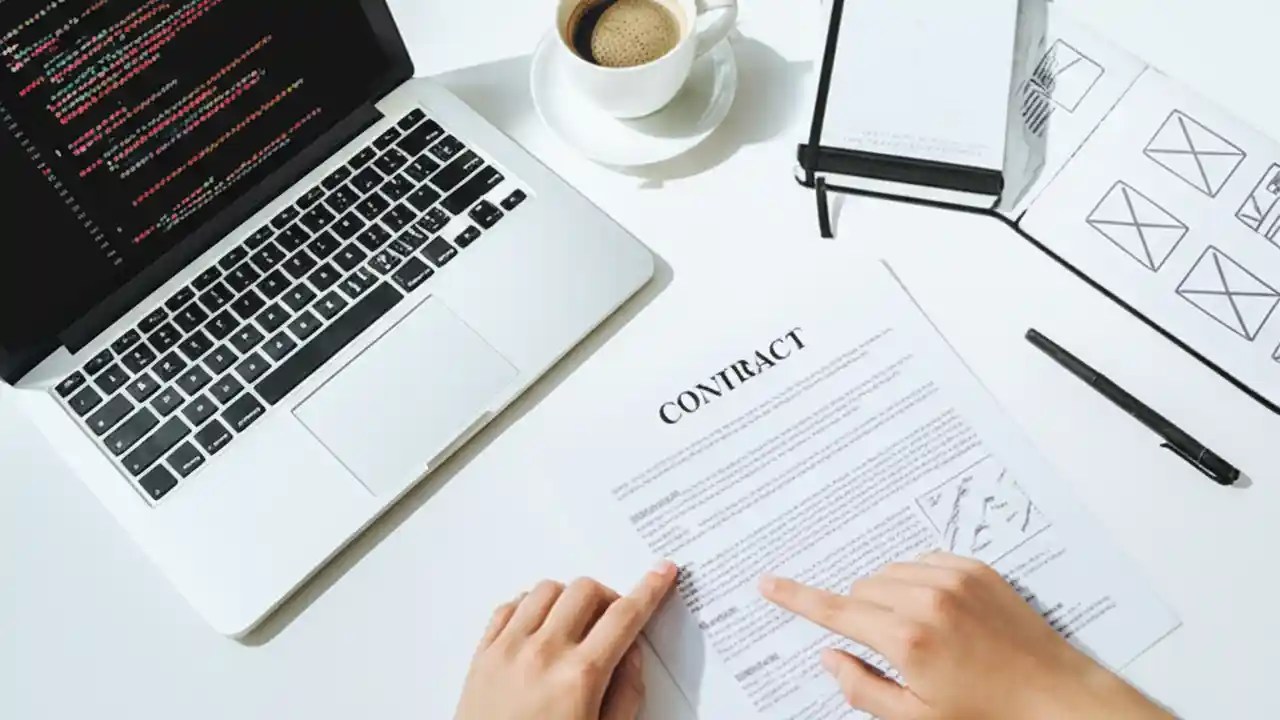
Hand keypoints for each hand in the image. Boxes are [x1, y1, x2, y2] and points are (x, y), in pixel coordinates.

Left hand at [454, 561, 677, 719]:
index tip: (661, 572)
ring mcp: (508, 650)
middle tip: (612, 620)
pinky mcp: (482, 655)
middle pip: (585, 590)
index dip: (649, 589)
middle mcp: (543, 654)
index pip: (624, 616)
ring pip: (546, 590)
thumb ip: (626, 693)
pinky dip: (530, 608)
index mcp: (579, 677)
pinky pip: (510, 606)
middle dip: (608, 597)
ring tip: (574, 626)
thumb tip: (632, 652)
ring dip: (568, 600)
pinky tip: (539, 629)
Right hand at [760, 552, 1171, 719]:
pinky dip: (917, 582)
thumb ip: (863, 689)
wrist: (1056, 697)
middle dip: (859, 615)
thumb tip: (831, 657)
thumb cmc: (988, 715)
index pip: (835, 612)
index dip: (797, 598)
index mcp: (907, 641)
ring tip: (917, 634)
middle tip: (886, 649)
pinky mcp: (976, 568)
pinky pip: (923, 562)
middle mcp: (927, 600)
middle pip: (860, 590)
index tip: (769, 584)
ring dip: (886, 596)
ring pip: (888, 573)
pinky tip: (937, 612)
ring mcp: (954, 578)